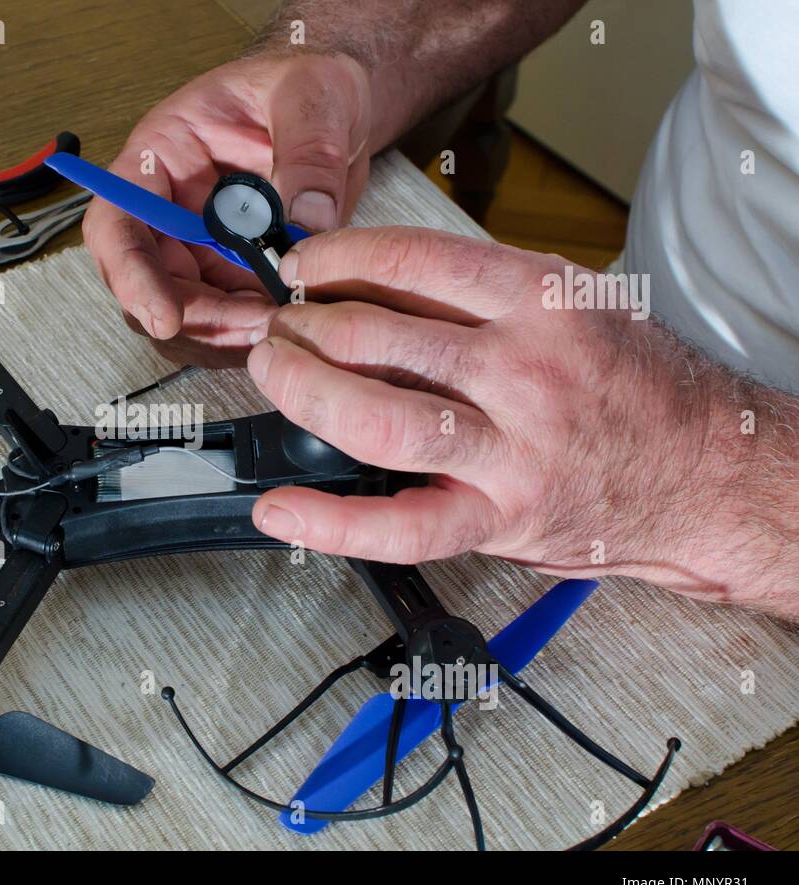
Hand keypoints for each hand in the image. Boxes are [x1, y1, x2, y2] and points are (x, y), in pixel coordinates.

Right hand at [83, 53, 372, 365]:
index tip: (164, 316)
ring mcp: (201, 249)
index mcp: (161, 158)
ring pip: (188, 315)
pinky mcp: (237, 275)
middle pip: (149, 286)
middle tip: (255, 325)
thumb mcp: (311, 96)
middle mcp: (170, 212)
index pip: (118, 223)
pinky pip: (231, 319)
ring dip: (228, 333)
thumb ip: (309, 153)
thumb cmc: (305, 83)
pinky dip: (256, 331)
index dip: (130, 275)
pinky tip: (295, 321)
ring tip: (283, 322)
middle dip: (197, 319)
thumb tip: (305, 220)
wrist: (337, 108)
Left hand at [247, 226, 795, 613]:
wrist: (708, 471)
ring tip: (275, 376)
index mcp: (540, 301)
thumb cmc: (633, 385)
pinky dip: (329, 523)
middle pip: (375, 337)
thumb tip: (375, 282)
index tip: (303, 269)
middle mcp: (521, 369)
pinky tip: (279, 510)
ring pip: (374, 417)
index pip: (412, 260)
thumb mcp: (573, 307)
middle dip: (303, 328)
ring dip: (301, 392)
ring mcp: (509, 448)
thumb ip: (482, 296)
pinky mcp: (500, 516)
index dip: (336, 259)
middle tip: (280, 330)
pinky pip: (400, 526)